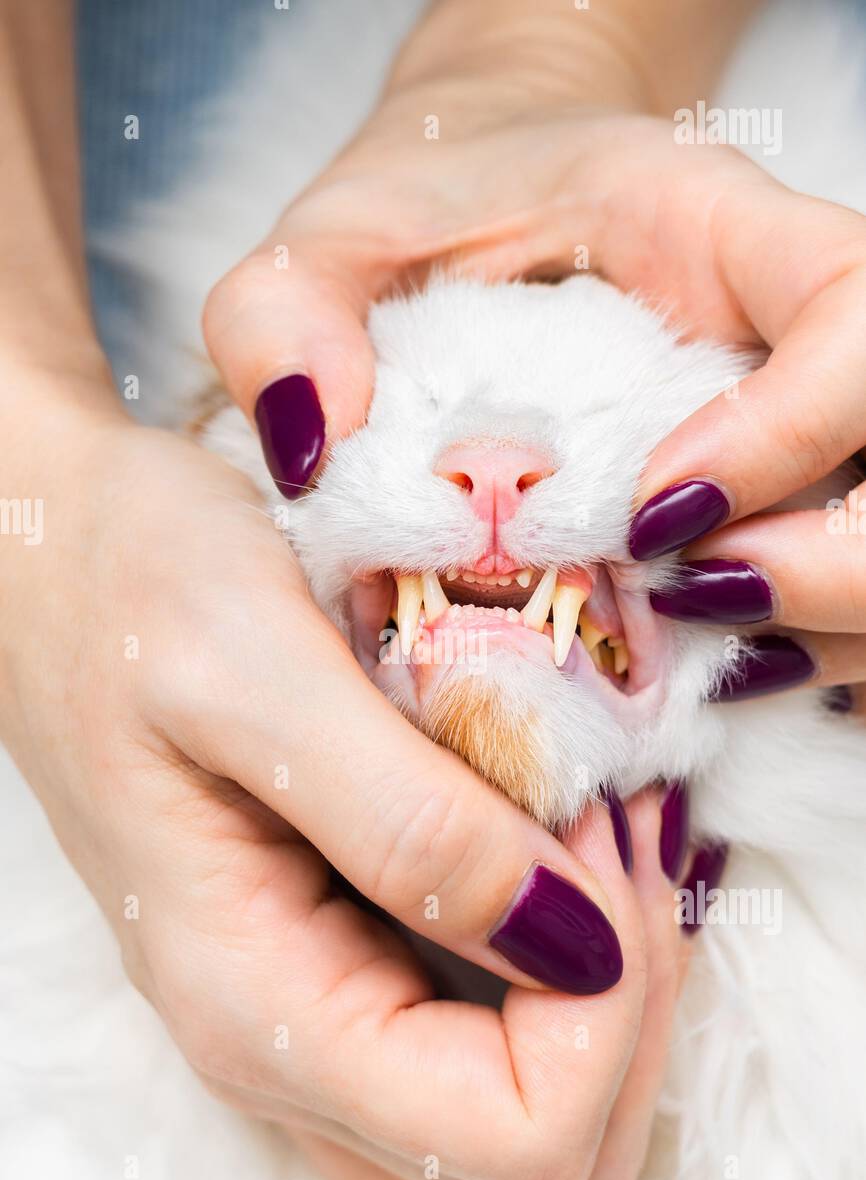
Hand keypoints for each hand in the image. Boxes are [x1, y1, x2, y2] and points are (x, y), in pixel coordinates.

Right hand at [0, 388, 690, 1179]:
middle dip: (632, 1004)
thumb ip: (407, 823)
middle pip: (550, 1158)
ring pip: (536, 1113)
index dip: (610, 1006)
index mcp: (262, 1013)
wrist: (56, 559)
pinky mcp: (347, 966)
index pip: (521, 1138)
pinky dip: (577, 952)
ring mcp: (321, 1021)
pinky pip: (503, 1033)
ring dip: (613, 986)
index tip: (601, 832)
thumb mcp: (255, 673)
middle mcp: (293, 1056)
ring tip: (606, 824)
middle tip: (621, 827)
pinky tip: (574, 834)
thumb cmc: (127, 588)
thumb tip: (576, 949)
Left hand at [205, 46, 865, 711]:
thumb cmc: (430, 213)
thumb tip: (304, 444)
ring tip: (695, 634)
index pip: (851, 307)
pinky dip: (808, 643)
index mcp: (717, 229)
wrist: (487, 208)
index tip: (654, 512)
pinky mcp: (782, 491)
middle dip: (841, 555)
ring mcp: (803, 420)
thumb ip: (286, 311)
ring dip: (829, 617)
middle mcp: (789, 324)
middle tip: (700, 595)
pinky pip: (843, 593)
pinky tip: (714, 661)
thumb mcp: (337, 237)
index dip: (791, 426)